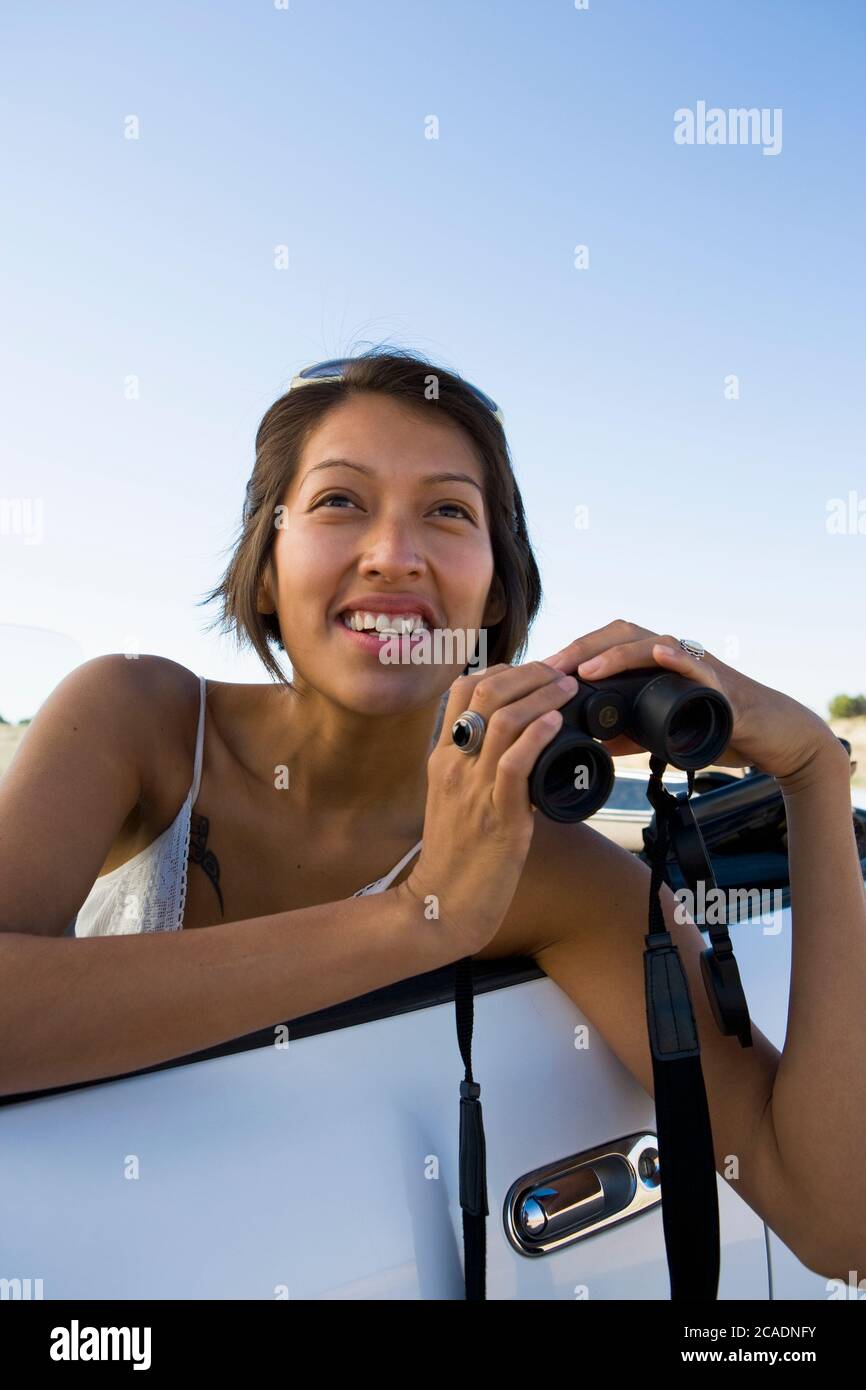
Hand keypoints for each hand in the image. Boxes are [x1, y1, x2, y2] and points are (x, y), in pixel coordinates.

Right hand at [402, 661, 577, 951]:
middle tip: (561, 674)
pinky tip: (557, 723)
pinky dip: (538, 735)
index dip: (504, 670)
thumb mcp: (455, 799)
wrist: (441, 904)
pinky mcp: (497, 815)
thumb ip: (476, 768)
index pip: (464, 689)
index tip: (534, 674)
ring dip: (543, 695)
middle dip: (529, 673)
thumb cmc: (456, 856)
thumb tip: (516, 745)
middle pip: (486, 692)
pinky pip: (514, 763)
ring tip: (568, 689)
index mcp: (443, 756)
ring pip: (504, 719)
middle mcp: (454, 764)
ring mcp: (473, 788)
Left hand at [541, 619, 842, 784]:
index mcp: (649, 664)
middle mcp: (668, 654)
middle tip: (549, 670)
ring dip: (616, 654)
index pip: (601, 648)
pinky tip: (659, 655)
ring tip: (587, 669)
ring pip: (650, 643)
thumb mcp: (654, 734)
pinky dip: (676, 657)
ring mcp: (694, 662)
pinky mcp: (719, 680)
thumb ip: (621, 733)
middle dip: (580, 649)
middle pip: (618, 635)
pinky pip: (696, 663)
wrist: (767, 737)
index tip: (533, 675)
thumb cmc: (711, 728)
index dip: (567, 657)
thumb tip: (582, 742)